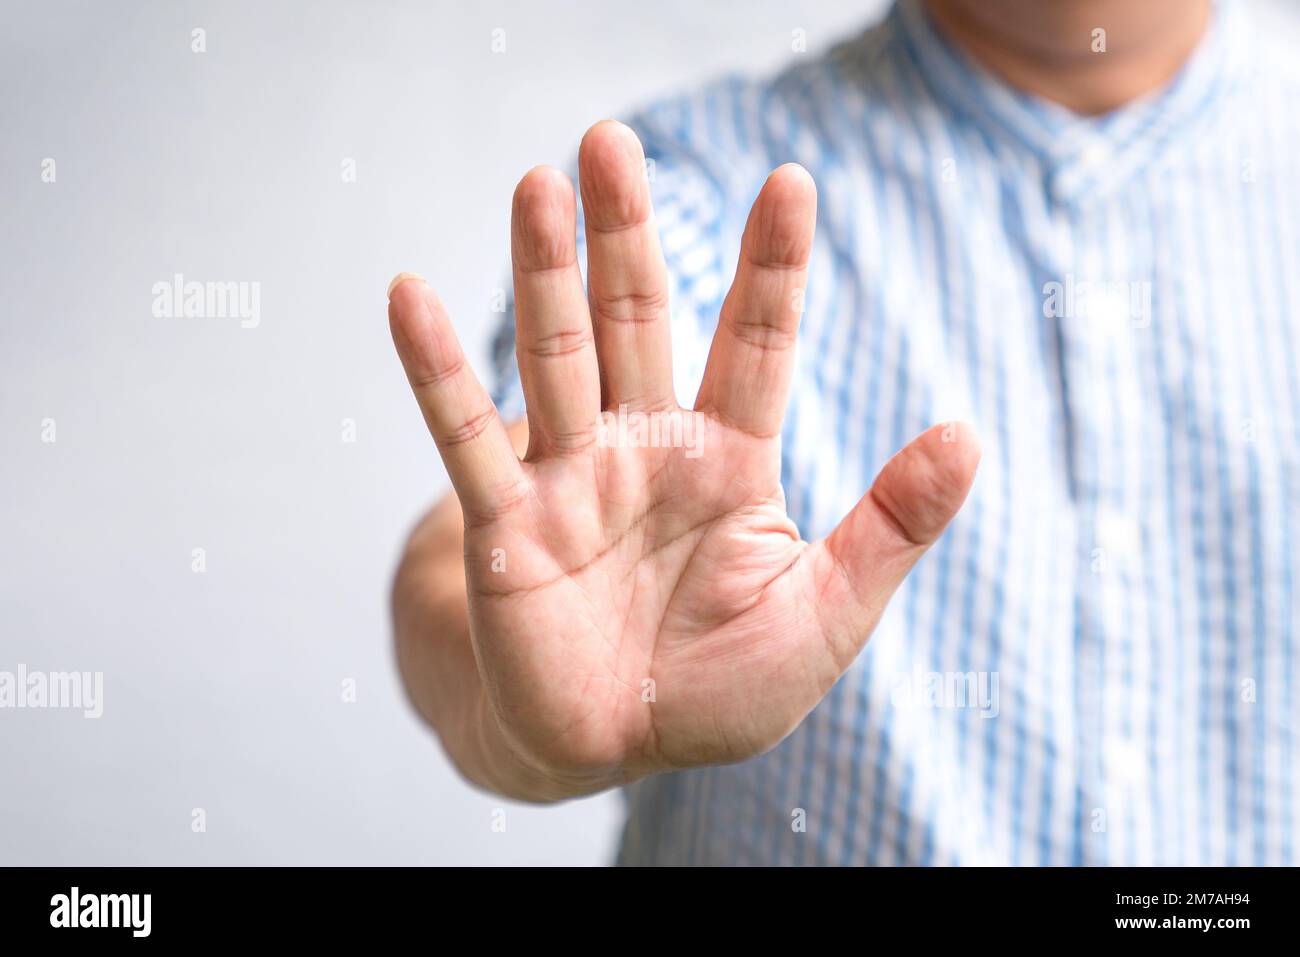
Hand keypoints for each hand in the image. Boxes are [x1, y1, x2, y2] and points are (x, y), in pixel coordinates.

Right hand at [388, 121, 978, 796]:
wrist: (617, 750)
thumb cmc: (723, 688)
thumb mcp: (826, 611)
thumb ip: (891, 525)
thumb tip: (968, 434)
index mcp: (728, 460)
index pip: (756, 341)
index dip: (773, 265)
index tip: (792, 182)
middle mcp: (645, 448)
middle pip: (637, 318)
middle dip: (625, 234)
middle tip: (610, 139)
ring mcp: (571, 477)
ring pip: (556, 354)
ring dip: (543, 271)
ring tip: (538, 184)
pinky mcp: (506, 524)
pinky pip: (466, 436)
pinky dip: (435, 369)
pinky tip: (407, 294)